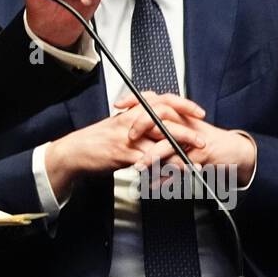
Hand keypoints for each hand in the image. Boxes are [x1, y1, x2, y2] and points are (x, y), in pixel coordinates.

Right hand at [44, 102, 206, 198]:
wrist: (74, 152)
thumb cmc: (95, 139)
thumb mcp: (117, 124)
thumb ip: (137, 120)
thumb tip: (159, 122)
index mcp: (132, 111)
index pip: (163, 101)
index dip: (183, 105)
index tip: (198, 112)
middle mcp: (132, 121)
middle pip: (166, 120)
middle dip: (187, 132)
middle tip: (202, 141)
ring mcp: (128, 138)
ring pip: (160, 143)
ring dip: (180, 154)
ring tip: (194, 163)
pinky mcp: (124, 154)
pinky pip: (149, 162)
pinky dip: (164, 169)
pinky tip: (173, 175)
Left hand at [116, 92, 257, 185]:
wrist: (232, 151)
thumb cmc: (204, 140)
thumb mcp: (180, 130)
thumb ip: (158, 129)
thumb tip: (132, 129)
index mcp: (178, 115)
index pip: (154, 100)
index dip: (136, 101)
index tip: (119, 106)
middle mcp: (184, 123)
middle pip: (160, 116)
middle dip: (142, 125)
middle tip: (130, 137)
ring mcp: (193, 139)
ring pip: (169, 143)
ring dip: (152, 156)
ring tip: (139, 166)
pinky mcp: (201, 156)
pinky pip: (180, 167)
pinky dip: (166, 178)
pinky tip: (154, 184)